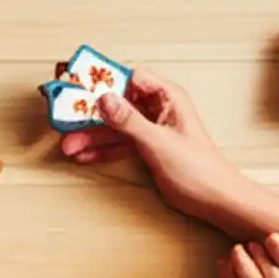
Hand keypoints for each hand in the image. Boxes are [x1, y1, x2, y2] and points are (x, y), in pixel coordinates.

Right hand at [59, 69, 243, 221]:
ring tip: (69, 145)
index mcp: (168, 97)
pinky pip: (117, 143)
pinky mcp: (145, 147)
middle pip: (115, 103)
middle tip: (65, 119)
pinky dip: (100, 149)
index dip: (104, 81)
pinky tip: (84, 155)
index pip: (130, 78)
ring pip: (112, 126)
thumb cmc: (200, 168)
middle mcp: (157, 109)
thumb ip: (129, 120)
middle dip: (89, 114)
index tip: (80, 87)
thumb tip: (105, 99)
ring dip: (90, 136)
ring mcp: (150, 128)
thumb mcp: (158, 141)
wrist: (213, 199)